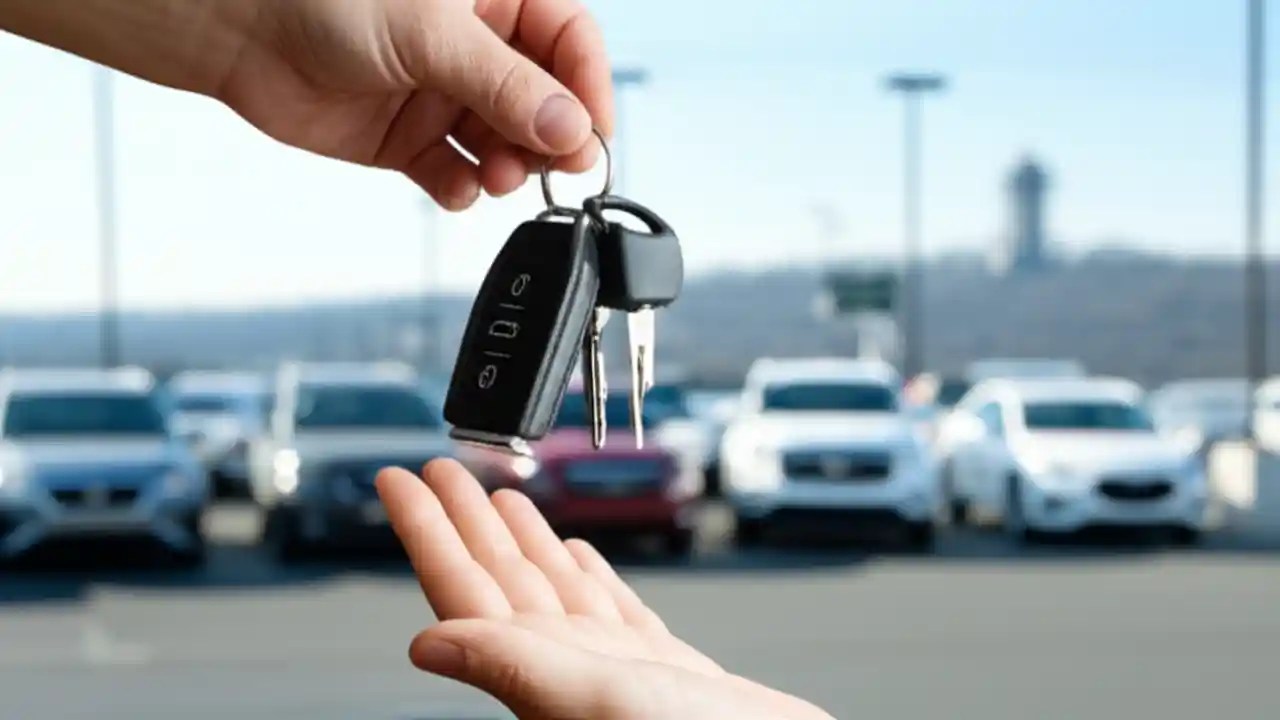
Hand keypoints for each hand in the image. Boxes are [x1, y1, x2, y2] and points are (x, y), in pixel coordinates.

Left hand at [217, 0, 611, 209]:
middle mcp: (475, 47)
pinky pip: (455, 170)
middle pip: (544, 102)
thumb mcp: (433, 33)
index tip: (592, 134)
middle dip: (549, 139)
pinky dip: (463, 185)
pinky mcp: (409, 138)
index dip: (588, 88)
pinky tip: (457, 185)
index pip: (571, 42)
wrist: (238, 28)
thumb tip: (571, 131)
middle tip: (553, 168)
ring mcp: (443, 94)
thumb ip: (505, 86)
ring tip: (496, 176)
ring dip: (509, 167)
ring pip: (504, 143)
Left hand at [376, 460, 834, 719]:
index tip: (397, 481)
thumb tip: (427, 642)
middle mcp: (568, 665)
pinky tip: (575, 555)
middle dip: (467, 518)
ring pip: (550, 585)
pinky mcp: (661, 667)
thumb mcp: (600, 697)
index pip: (462, 587)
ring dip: (521, 538)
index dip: (426, 531)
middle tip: (440, 467)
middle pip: (498, 574)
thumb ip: (516, 666)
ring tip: (498, 498)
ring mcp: (613, 665)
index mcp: (541, 670)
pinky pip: (608, 607)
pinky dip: (587, 575)